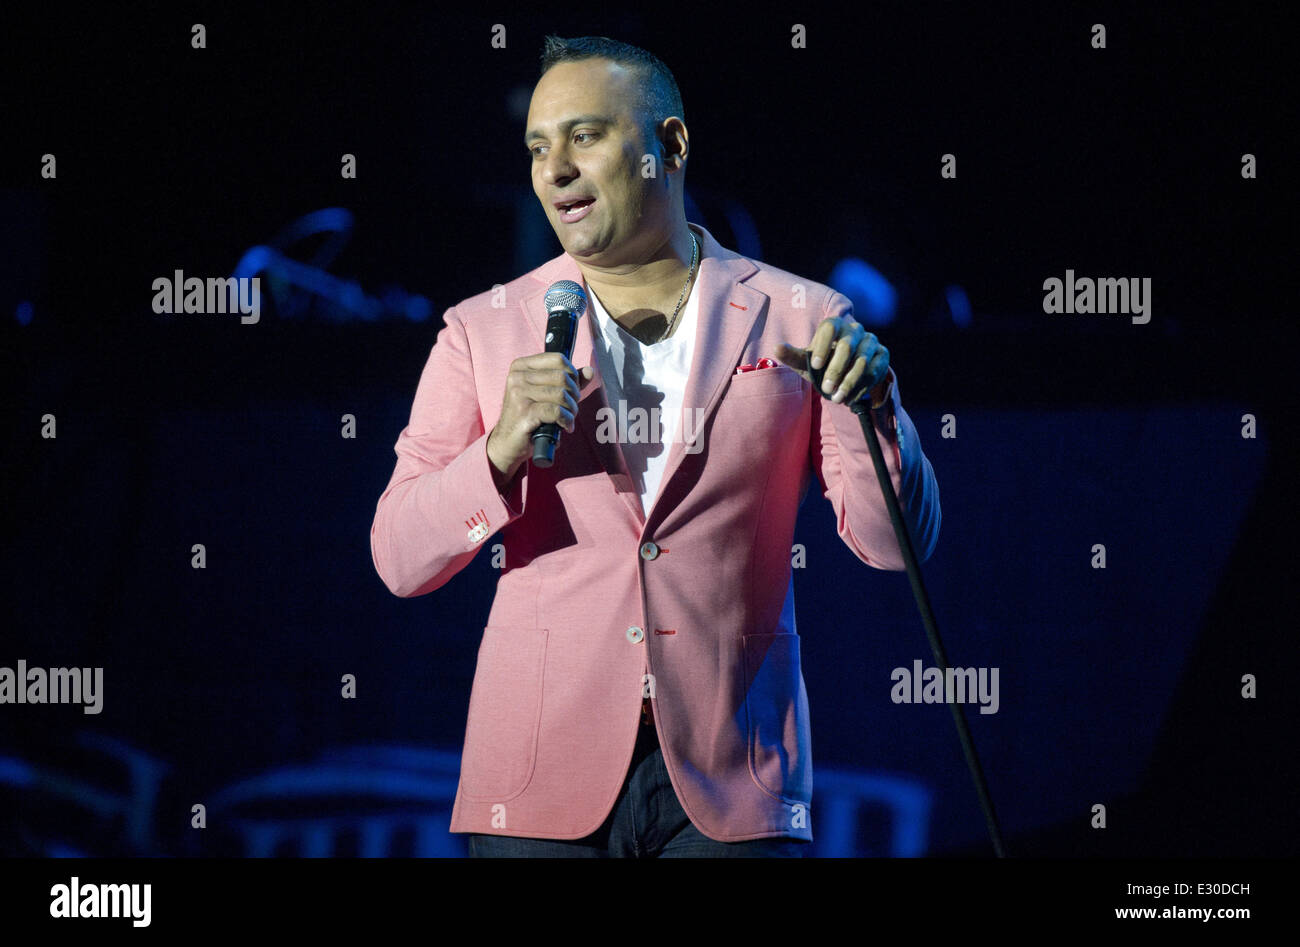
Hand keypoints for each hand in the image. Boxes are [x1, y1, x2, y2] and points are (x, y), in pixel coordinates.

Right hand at [487, 353, 593, 481]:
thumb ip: (568, 381)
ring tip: (568, 418)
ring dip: (571, 409)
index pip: (558, 359)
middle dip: (574, 394)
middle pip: (562, 377)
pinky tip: (565, 427)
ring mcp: (519, 394)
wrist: (507, 442)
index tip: (572, 390)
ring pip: (561, 394)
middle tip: (571, 408)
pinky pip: (557, 411)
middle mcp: (517, 377)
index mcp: (521, 366)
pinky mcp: (524, 413)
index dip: (573, 375)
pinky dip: (566, 420)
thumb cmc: (529, 416)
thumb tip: (589, 371)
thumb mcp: (546, 394)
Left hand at [775, 315, 889, 406]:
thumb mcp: (806, 362)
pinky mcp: (882, 355)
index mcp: (835, 325)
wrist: (846, 373)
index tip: (814, 365)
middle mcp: (855, 329)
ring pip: (862, 362)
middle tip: (825, 389)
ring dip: (848, 383)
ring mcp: (871, 342)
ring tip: (836, 399)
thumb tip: (776, 348)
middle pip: (847, 346)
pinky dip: (861, 388)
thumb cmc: (822, 364)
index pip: (830, 327)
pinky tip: (850, 398)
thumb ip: (792, 355)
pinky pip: (874, 372)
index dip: (822, 345)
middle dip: (835, 371)